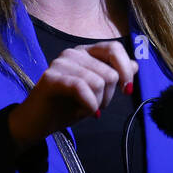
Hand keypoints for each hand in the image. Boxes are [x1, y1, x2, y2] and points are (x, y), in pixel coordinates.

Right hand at [7, 40, 138, 149]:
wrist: (37, 123)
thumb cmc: (66, 106)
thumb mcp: (96, 92)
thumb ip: (114, 76)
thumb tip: (135, 65)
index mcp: (85, 53)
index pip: (114, 49)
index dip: (125, 69)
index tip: (126, 91)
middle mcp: (72, 53)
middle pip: (110, 73)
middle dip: (107, 97)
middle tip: (93, 106)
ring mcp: (60, 63)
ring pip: (98, 82)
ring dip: (96, 103)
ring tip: (83, 108)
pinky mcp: (51, 78)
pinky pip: (82, 88)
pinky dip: (88, 105)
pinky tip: (82, 112)